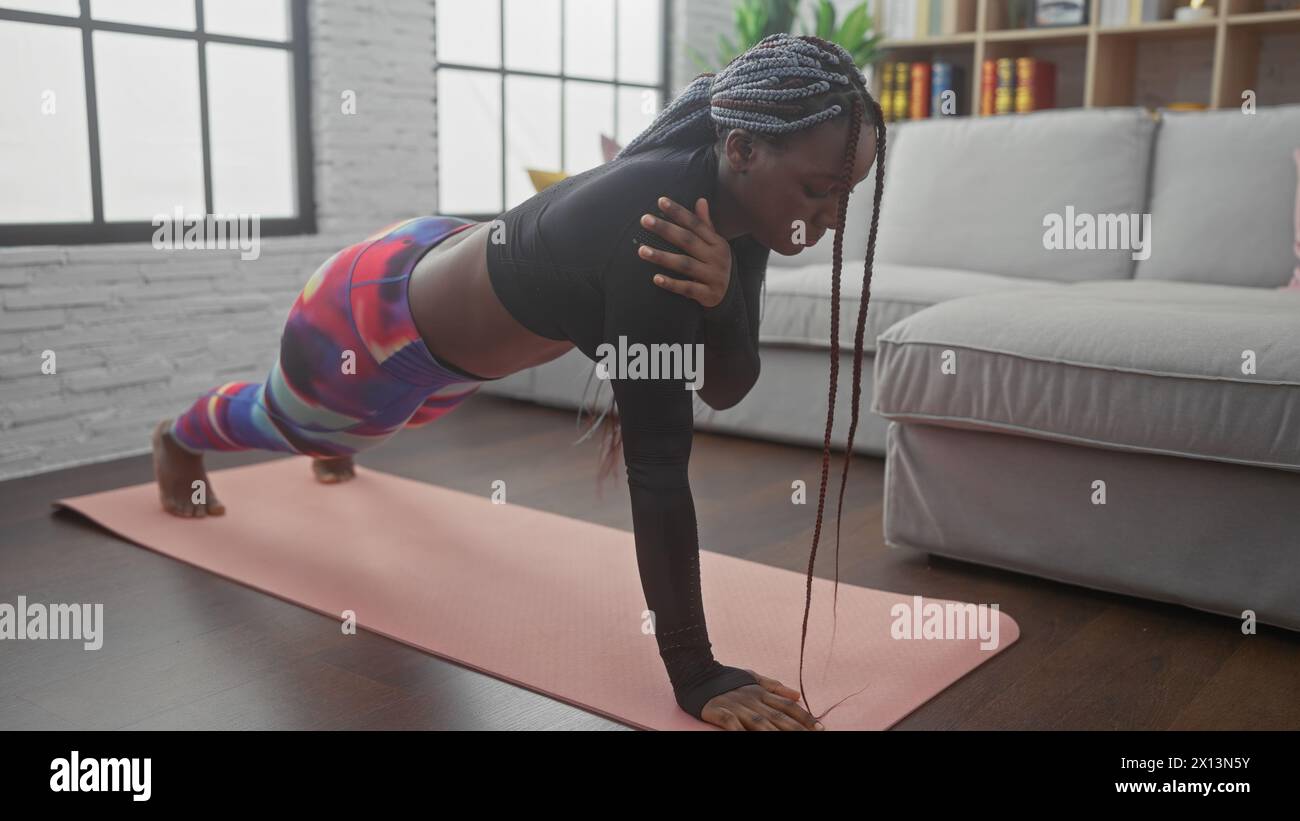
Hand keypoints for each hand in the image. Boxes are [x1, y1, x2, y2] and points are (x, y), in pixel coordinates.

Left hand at [638, 196, 732, 308]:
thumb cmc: (715, 265)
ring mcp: (713, 276)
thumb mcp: (715, 245)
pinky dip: (672, 284)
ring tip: (642, 250)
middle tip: (645, 219)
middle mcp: (716, 257)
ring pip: (684, 265)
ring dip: (662, 257)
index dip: (678, 212)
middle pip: (687, 241)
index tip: (660, 201)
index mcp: (717, 243)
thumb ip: (705, 225)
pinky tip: (656, 278)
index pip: (696, 224)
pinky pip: (687, 288)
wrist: (729, 297)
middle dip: (665, 229)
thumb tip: (701, 200)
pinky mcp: (708, 294)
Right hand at [700, 668, 825, 730]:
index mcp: (760, 692)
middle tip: (813, 737)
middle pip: (778, 717)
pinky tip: (747, 738)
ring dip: (775, 733)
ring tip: (789, 741)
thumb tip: (798, 695)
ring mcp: (735, 705)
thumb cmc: (726, 677)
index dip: (805, 718)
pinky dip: (740, 731)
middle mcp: (751, 699)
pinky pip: (732, 724)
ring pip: (760, 722)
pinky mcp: (719, 711)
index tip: (820, 728)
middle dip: (797, 729)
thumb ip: (775, 687)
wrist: (696, 671)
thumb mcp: (753, 677)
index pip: (788, 706)